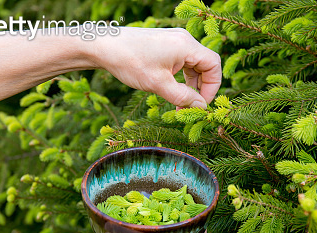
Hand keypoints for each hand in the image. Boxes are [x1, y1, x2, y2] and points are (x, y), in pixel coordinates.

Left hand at [90, 27, 221, 108]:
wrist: (102, 46)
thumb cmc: (130, 62)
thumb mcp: (159, 84)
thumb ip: (183, 97)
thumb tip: (201, 107)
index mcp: (186, 45)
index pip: (214, 65)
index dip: (212, 86)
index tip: (202, 104)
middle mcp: (183, 40)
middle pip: (205, 65)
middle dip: (201, 88)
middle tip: (191, 107)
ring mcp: (174, 41)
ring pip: (194, 65)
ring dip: (191, 85)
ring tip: (180, 103)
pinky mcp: (166, 45)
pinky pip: (182, 62)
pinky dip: (181, 78)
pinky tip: (173, 91)